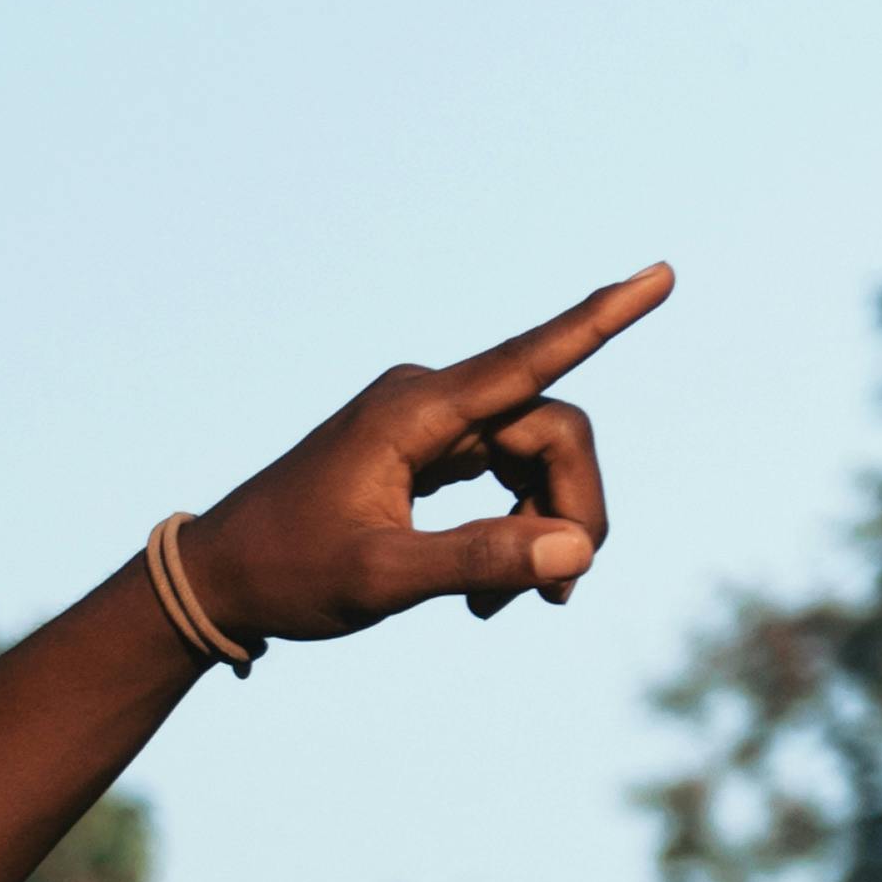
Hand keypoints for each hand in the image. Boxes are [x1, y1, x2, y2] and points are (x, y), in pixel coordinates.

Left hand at [178, 264, 671, 645]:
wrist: (220, 579)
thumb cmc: (289, 573)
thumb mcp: (381, 579)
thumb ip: (478, 561)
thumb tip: (577, 550)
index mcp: (415, 411)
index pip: (530, 359)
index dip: (602, 318)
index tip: (662, 275)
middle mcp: (429, 401)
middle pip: (552, 431)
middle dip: (574, 508)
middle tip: (557, 598)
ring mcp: (430, 423)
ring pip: (535, 457)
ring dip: (545, 528)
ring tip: (514, 607)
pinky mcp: (428, 452)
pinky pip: (505, 474)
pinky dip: (516, 529)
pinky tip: (497, 594)